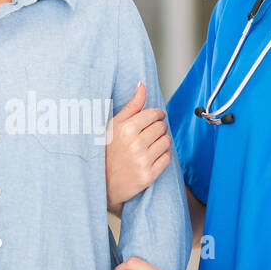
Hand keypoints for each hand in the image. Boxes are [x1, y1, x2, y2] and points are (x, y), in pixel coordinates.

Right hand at [105, 81, 171, 212]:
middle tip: (150, 132)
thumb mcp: (113, 125)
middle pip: (162, 127)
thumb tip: (142, 85)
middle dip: (159, 127)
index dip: (157, 114)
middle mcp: (135, 144)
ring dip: (162, 141)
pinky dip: (163, 155)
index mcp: (126, 129)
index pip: (154, 114)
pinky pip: (167, 158)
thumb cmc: (106, 151)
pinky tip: (152, 155)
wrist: (102, 184)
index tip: (155, 117)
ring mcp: (143, 161)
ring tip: (151, 144)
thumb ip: (131, 105)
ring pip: (166, 142)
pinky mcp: (149, 176)